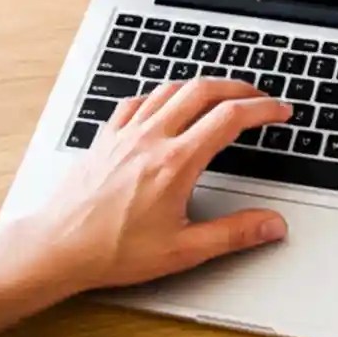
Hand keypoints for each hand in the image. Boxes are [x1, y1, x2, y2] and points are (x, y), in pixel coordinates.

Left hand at [12, 79, 293, 295]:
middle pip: (203, 90)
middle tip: (259, 97)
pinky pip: (137, 102)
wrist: (57, 248)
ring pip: (170, 89)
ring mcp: (126, 134)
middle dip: (239, 88)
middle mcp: (151, 139)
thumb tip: (271, 225)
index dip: (263, 109)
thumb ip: (234, 234)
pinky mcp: (106, 138)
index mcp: (176, 162)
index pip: (230, 118)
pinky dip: (161, 95)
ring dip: (202, 85)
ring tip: (221, 94)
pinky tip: (165, 104)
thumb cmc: (113, 251)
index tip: (280, 111)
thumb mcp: (183, 250)